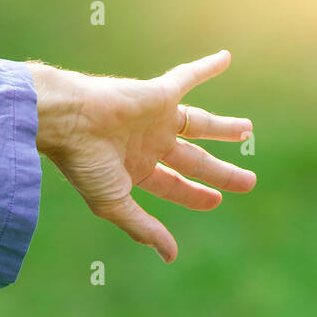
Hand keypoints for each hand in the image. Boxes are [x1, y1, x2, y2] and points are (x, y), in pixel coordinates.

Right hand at [28, 52, 255, 262]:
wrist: (67, 119)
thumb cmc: (84, 164)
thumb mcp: (115, 204)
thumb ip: (145, 228)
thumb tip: (170, 257)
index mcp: (136, 170)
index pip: (175, 185)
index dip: (196, 195)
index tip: (216, 200)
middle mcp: (148, 144)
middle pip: (194, 160)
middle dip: (221, 173)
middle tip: (249, 182)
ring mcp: (154, 118)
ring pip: (199, 124)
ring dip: (224, 128)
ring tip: (248, 131)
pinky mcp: (158, 93)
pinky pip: (187, 77)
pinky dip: (206, 68)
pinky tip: (226, 59)